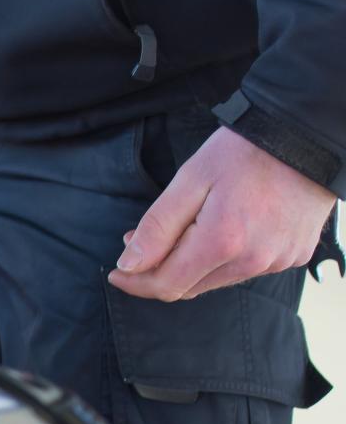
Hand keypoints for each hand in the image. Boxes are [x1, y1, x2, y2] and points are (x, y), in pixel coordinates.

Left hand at [109, 126, 337, 302]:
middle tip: (143, 240)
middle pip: (189, 287)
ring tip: (183, 230)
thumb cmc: (246, 151)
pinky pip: (245, 270)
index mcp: (223, 242)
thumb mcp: (190, 180)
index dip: (136, 283)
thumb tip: (129, 265)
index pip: (166, 285)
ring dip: (191, 265)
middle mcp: (253, 260)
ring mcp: (277, 261)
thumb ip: (158, 227)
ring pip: (215, 281)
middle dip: (159, 270)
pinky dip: (224, 259)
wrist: (306, 136)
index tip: (117, 272)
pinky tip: (221, 230)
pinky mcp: (293, 256)